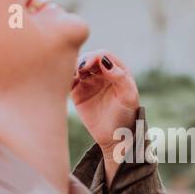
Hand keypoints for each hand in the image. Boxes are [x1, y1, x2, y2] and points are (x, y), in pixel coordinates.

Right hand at [71, 51, 139, 187]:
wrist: (115, 137)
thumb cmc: (126, 116)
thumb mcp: (128, 97)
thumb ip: (120, 77)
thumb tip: (104, 61)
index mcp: (117, 71)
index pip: (104, 56)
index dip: (96, 57)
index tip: (90, 65)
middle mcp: (102, 74)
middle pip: (89, 59)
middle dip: (83, 61)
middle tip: (80, 70)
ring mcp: (89, 82)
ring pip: (77, 68)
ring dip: (73, 68)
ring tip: (73, 77)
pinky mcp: (77, 93)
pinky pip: (69, 81)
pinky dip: (65, 78)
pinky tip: (65, 82)